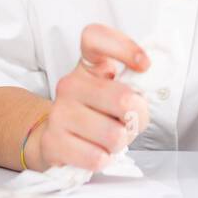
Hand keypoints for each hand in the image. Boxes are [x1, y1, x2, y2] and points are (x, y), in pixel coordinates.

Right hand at [28, 23, 151, 170]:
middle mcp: (70, 84)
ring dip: (120, 143)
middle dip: (138, 118)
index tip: (144, 64)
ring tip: (110, 139)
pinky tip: (96, 152)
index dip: (123, 46)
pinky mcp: (53, 142)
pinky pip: (97, 157)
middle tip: (129, 122)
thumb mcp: (114, 92)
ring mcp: (59, 112)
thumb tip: (143, 98)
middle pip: (123, 99)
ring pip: (114, 134)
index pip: (95, 38)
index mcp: (87, 66)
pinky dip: (105, 159)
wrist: (56, 140)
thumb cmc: (96, 114)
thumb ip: (132, 87)